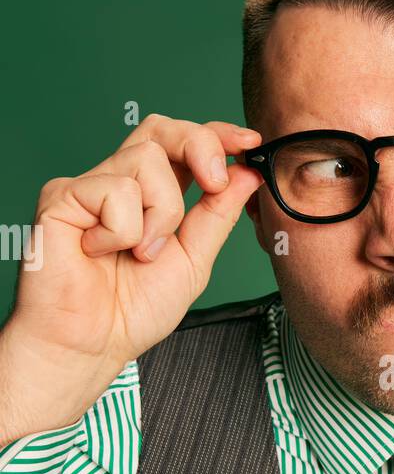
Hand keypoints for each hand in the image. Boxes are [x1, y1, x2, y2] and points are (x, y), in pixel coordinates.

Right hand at [0, 114, 263, 442]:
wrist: (93, 344)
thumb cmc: (133, 311)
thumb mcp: (195, 261)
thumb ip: (218, 215)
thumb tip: (246, 173)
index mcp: (153, 195)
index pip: (183, 144)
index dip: (217, 136)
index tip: (250, 143)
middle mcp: (121, 183)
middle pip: (162, 129)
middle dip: (199, 146)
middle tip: (214, 184)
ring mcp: (91, 186)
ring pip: (147, 161)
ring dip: (160, 216)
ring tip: (140, 254)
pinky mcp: (63, 196)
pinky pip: (114, 191)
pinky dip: (122, 230)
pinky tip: (101, 252)